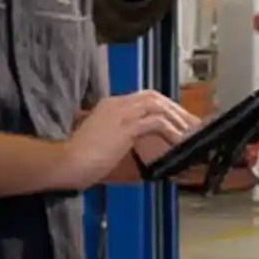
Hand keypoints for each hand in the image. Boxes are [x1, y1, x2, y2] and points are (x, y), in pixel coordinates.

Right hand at [62, 91, 200, 188]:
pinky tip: (177, 139)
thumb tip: (134, 139)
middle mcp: (117, 104)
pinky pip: (155, 122)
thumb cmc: (81, 156)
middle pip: (153, 97)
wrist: (68, 161)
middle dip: (174, 108)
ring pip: (157, 106)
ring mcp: (122, 113)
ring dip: (176, 118)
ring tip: (188, 131)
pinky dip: (170, 129)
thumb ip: (118, 134)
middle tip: (190, 122)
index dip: (163, 106)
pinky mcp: (126, 127)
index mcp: (111, 104)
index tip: (177, 118)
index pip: (143, 97)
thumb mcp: (102, 138)